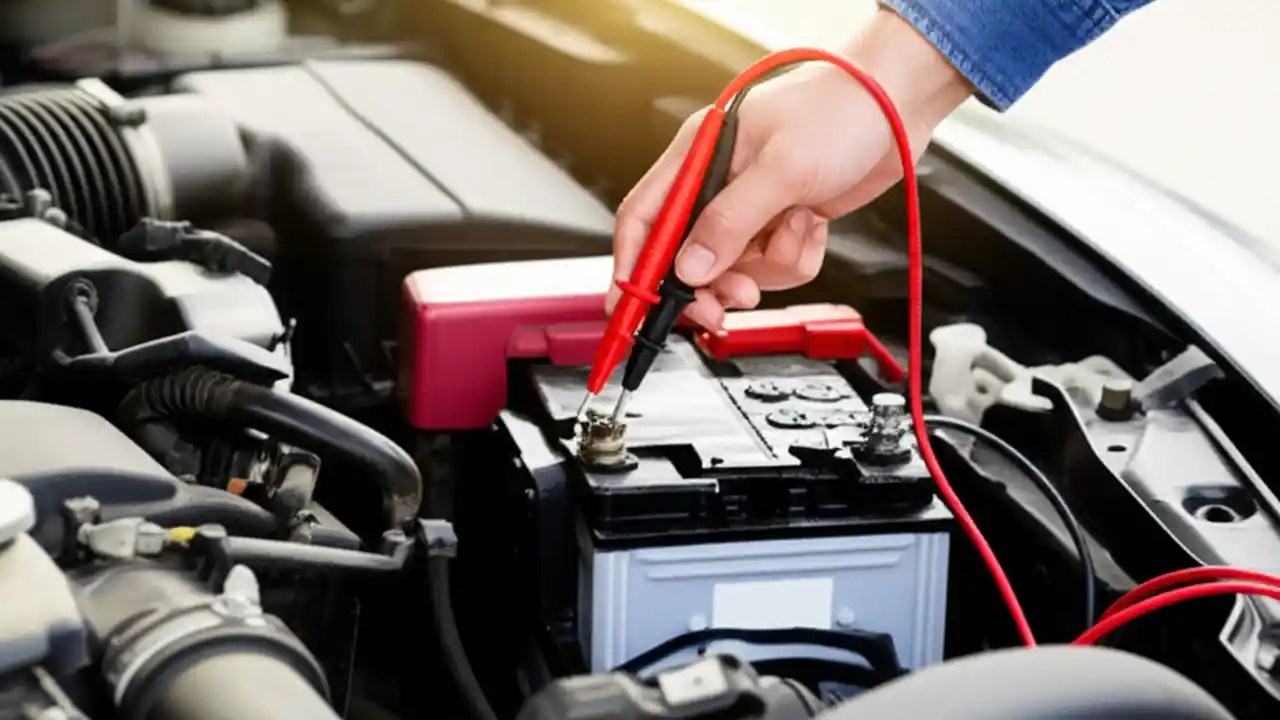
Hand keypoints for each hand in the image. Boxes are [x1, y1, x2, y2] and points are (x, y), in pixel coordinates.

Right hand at [607, 8, 971, 328]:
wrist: (897, 107)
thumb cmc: (839, 111)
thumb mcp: (781, 169)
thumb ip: (729, 222)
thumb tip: (688, 268)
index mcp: (698, 156)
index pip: (645, 218)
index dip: (633, 266)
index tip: (629, 307)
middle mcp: (717, 184)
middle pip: (687, 258)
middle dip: (709, 285)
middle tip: (724, 305)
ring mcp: (750, 208)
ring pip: (736, 269)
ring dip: (769, 264)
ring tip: (794, 231)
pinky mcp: (781, 224)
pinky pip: (774, 267)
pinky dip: (797, 255)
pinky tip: (812, 222)